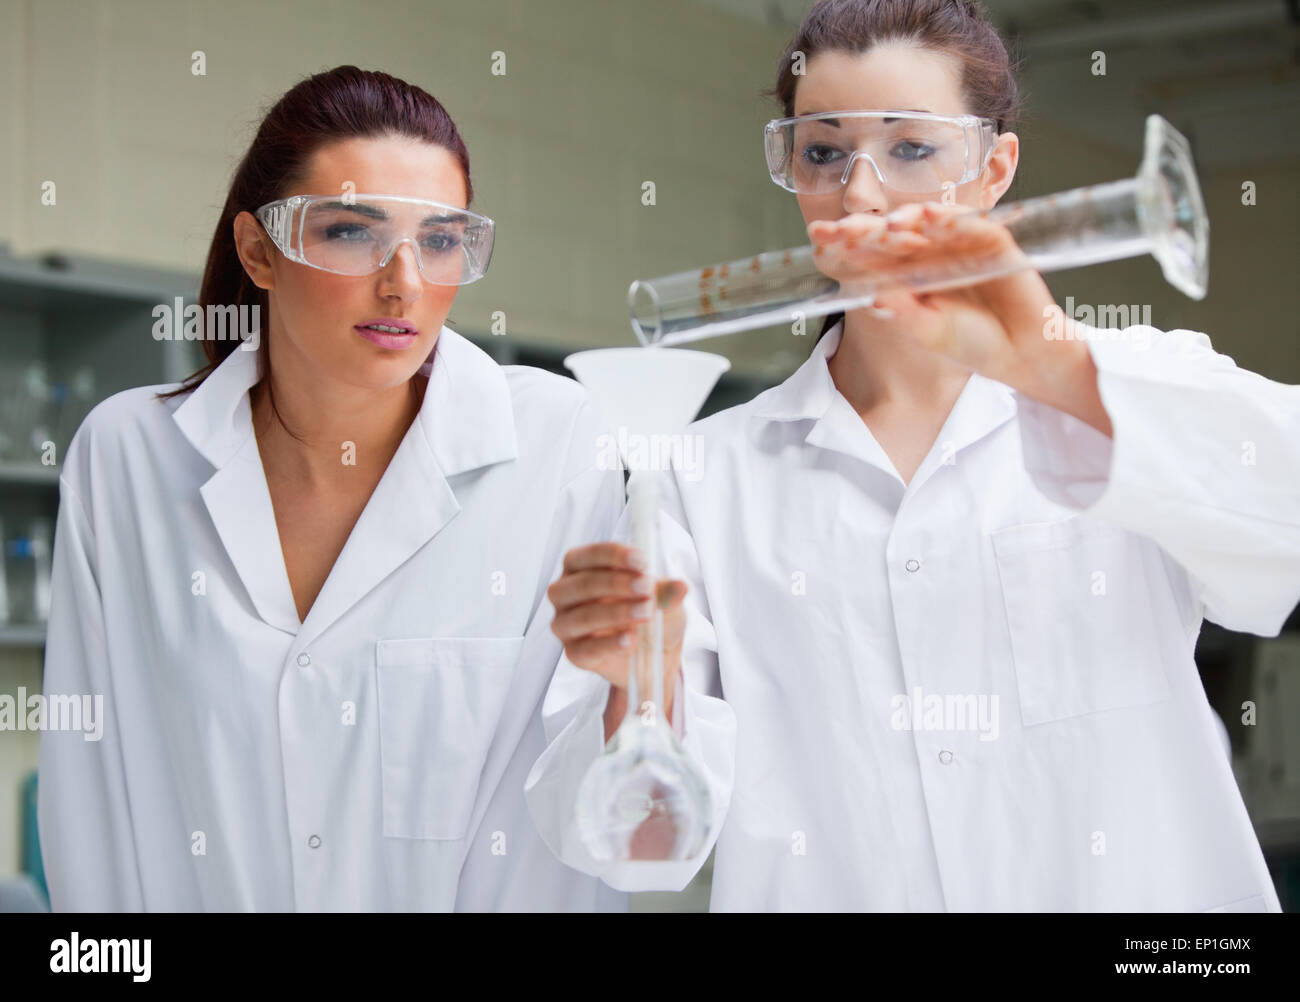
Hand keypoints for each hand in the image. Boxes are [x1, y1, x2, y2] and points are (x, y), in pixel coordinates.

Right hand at [547, 542, 687, 694]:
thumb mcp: (665, 597)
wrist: (656, 652)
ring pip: (582, 617)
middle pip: (582, 584)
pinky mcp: (574, 653)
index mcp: (580, 567)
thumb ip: (667, 591)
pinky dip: (609, 644)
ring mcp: (566, 624)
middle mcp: (566, 593)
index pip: (589, 556)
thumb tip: (680, 586)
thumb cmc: (651, 611)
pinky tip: (630, 639)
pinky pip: (585, 649)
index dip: (614, 556)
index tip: (643, 561)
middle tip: (647, 587)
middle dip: (616, 583)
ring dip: (616, 613)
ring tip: (646, 611)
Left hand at [808, 202, 1110, 434]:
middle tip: (836, 227)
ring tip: (884, 225)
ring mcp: (960, 245)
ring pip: (927, 224)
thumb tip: (872, 297)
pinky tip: (928, 216)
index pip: (873, 255)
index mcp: (909, 274)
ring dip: (905, 220)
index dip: (847, 247)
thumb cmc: (974, 344)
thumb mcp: (931, 332)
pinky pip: (969, 225)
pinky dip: (950, 219)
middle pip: (893, 234)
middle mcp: (930, 254)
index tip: (817, 242)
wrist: (1021, 354)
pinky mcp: (993, 242)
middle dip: (865, 229)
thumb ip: (905, 314)